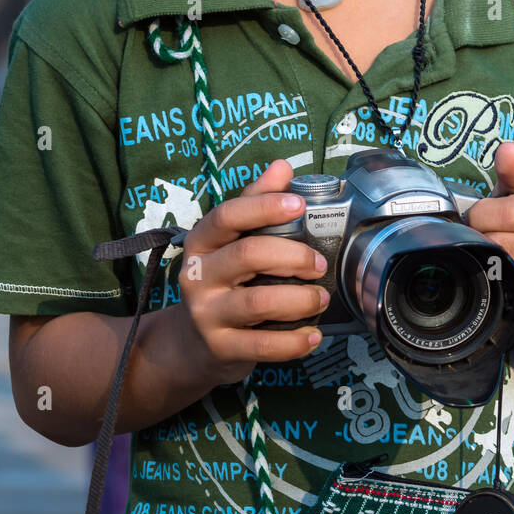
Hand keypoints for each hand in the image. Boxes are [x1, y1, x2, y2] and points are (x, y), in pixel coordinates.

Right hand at [175, 159, 328, 385]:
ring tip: (322, 298)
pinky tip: (313, 335)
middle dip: (293, 256)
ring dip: (300, 299)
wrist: (191, 343)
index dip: (265, 207)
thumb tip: (282, 166)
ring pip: (259, 302)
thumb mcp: (230, 240)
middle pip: (248, 254)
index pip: (228, 214)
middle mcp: (198, 274)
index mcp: (202, 240)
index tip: (300, 204)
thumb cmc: (221, 280)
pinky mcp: (219, 347)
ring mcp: (206, 313)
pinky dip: (294, 341)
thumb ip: (255, 202)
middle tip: (320, 263)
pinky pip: (263, 345)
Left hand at [465, 142, 513, 330]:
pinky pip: (507, 298)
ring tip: (490, 256)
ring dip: (485, 264)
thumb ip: (511, 172)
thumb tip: (508, 149)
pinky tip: (499, 279)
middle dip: (480, 240)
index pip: (507, 213)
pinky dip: (496, 289)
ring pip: (501, 272)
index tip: (479, 217)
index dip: (481, 215)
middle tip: (481, 238)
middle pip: (500, 244)